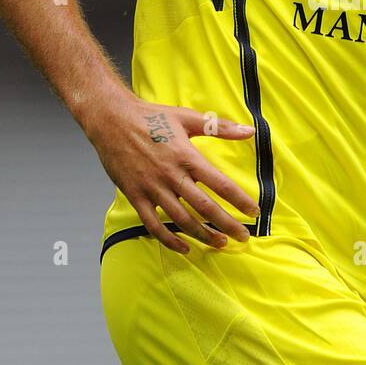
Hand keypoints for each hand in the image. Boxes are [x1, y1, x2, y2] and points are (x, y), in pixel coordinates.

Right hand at [86, 95, 260, 253]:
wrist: (111, 120)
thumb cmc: (150, 117)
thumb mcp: (187, 118)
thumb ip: (220, 127)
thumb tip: (250, 131)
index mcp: (187, 157)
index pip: (220, 184)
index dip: (240, 200)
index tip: (254, 212)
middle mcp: (171, 175)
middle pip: (205, 207)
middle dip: (226, 224)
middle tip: (243, 237)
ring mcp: (152, 188)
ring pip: (181, 220)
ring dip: (202, 234)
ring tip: (219, 243)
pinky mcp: (135, 196)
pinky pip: (154, 224)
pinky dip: (169, 240)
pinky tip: (184, 247)